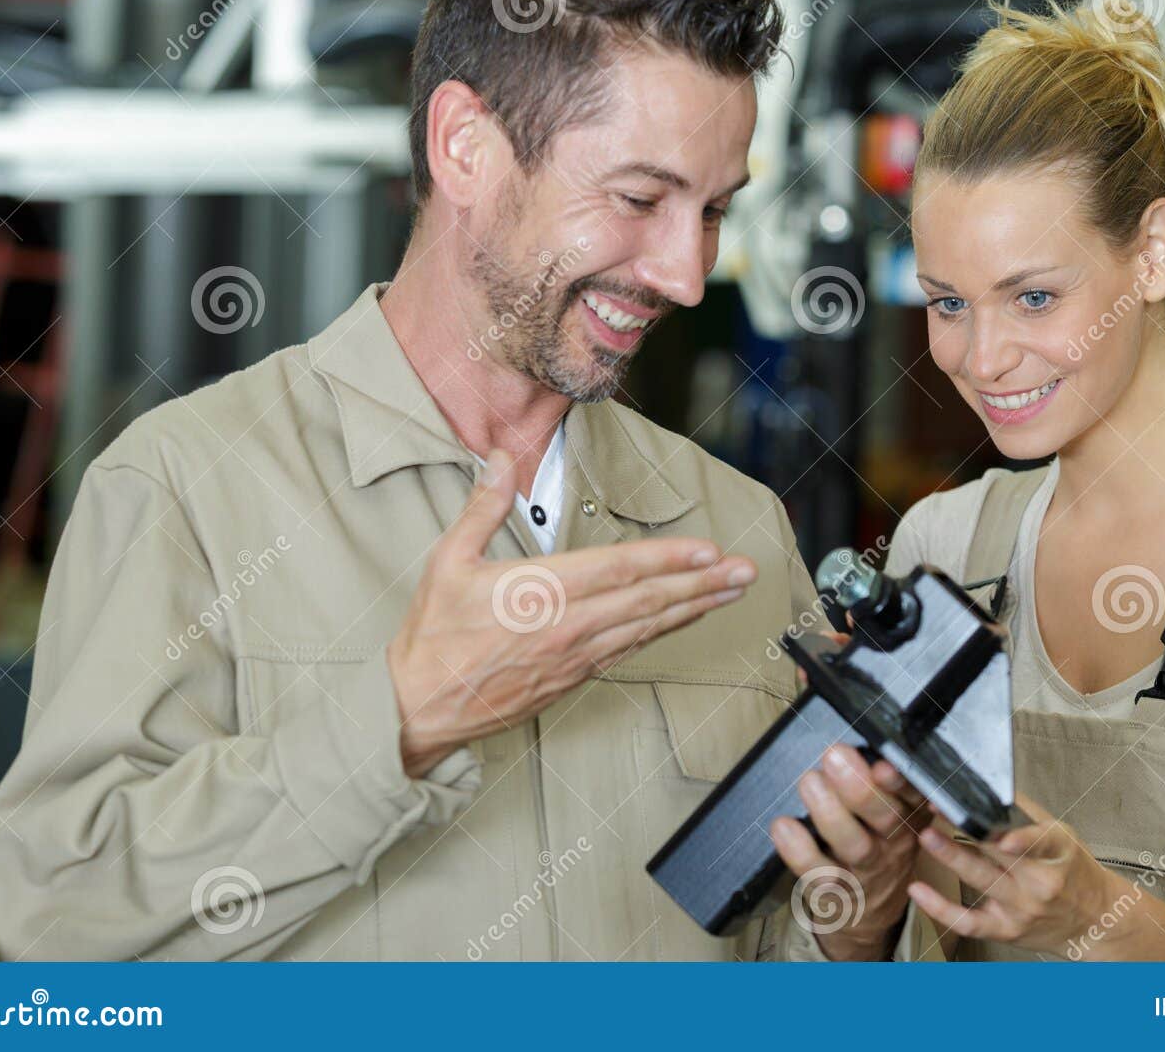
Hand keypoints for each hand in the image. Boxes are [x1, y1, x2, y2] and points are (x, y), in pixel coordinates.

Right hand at [389, 449, 756, 775]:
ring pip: (646, 628)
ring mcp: (574, 657)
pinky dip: (662, 633)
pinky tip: (684, 621)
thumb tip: (503, 457)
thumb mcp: (448, 561)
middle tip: (745, 572)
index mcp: (540, 592)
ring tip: (731, 593)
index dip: (669, 559)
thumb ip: (484, 506)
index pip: (619, 569)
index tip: (708, 550)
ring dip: (694, 609)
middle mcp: (567, 626)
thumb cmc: (432, 636)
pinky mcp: (573, 678)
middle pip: (648, 600)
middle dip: (702, 584)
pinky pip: (628, 651)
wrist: (418, 708)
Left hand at [769, 745, 931, 959]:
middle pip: (887, 819)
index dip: (900, 781)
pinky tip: (783, 827)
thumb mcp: (890, 809)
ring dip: (832, 815)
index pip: (913, 794)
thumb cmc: (875, 841)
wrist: (872, 909)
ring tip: (810, 783)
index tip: (882, 765)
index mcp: (910, 814)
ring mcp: (868, 872)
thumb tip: (846, 745)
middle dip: (861, 788)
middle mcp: (895, 843)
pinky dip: (800, 852)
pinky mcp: (840, 894)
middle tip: (835, 757)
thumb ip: (875, 779)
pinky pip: (821, 876)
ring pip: (856, 847)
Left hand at [906, 795, 1121, 957]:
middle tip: (940, 810)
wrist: (1095, 922)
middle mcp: (1040, 883)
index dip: (1020, 838)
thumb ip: (1025, 813)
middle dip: (968, 832)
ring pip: (982, 882)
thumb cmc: (1073, 873)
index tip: (1002, 835)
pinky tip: (918, 890)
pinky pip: (969, 923)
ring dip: (951, 857)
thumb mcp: (1061, 835)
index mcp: (1057, 853)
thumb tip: (989, 784)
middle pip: (1001, 856)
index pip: (1040, 841)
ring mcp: (1022, 908)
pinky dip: (940, 908)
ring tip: (927, 837)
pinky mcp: (1006, 930)